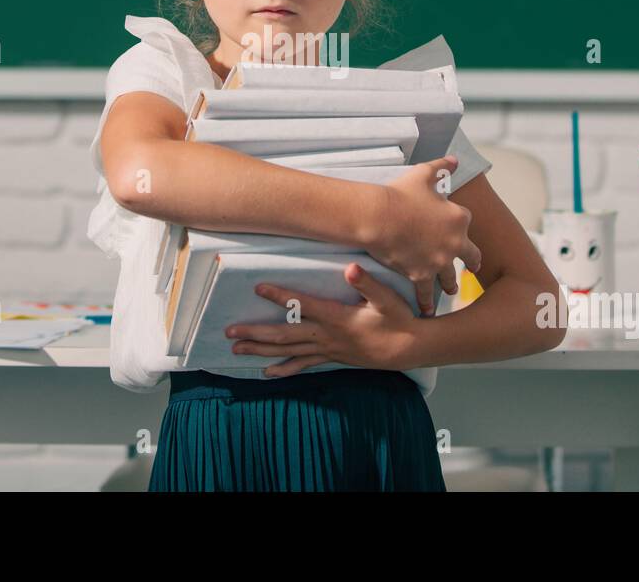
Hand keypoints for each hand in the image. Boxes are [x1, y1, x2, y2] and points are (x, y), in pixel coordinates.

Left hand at [225, 263, 424, 377]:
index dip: (280, 295)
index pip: (303, 305)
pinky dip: (284, 369)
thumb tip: (351, 268)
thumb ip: (368, 283)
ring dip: (261, 349)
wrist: (408, 349)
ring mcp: (327, 349)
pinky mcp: (331, 357)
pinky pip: (303, 365)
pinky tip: (266, 372)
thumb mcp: (387, 298)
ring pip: (288, 351)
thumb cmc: (398, 319)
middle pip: (285, 334)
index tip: (258, 287)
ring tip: (237, 348)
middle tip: (230, 331)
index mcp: (337, 317)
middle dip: (256, 332)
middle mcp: (327, 336)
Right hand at [364, 154, 481, 315]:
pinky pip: (427, 293)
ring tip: (451, 290)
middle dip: (472, 262)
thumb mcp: (423, 174)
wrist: (380, 217)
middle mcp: (454, 242)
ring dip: (451, 284)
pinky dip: (427, 302)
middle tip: (474, 267)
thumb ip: (441, 166)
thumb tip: (455, 158)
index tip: (458, 229)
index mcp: (458, 217)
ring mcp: (439, 261)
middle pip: (470, 255)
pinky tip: (428, 312)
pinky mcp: (421, 275)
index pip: (465, 221)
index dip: (459, 224)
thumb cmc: (400, 193)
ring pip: (450, 277)